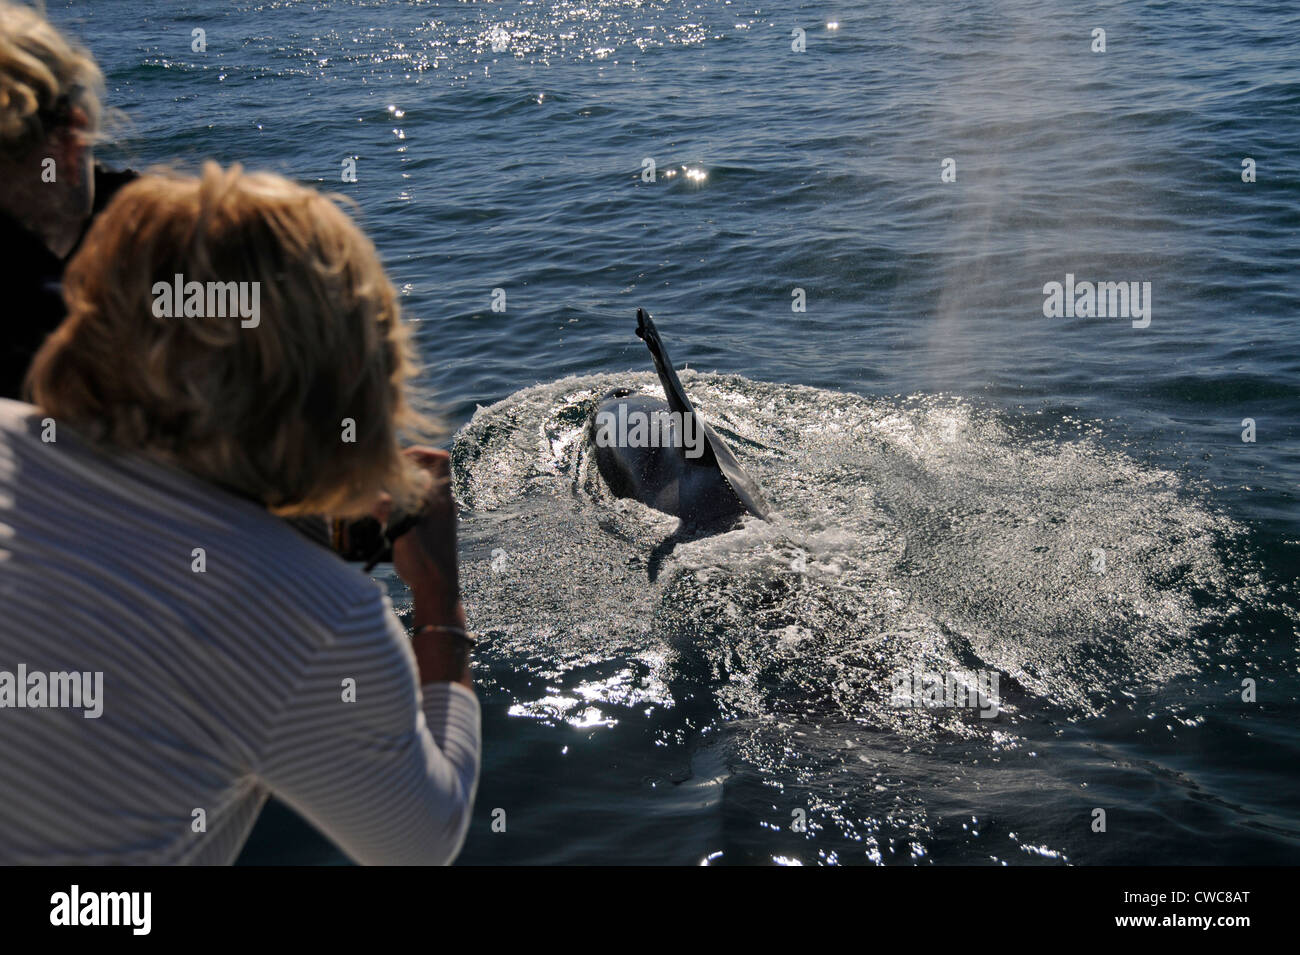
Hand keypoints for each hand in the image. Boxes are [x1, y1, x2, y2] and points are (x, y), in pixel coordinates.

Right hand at [391, 447, 464, 629]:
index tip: (399, 461)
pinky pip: (417, 503)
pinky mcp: (431, 526)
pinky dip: (402, 502)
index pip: (440, 460)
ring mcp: (438, 514)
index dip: (421, 453)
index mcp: (441, 499)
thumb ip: (391, 514)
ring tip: (382, 498)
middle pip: (427, 470)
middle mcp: (442, 503)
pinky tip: (385, 516)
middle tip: (383, 477)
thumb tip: (378, 496)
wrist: (438, 588)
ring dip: (402, 487)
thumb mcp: (404, 536)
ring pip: (420, 488)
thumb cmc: (425, 563)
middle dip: (404, 469)